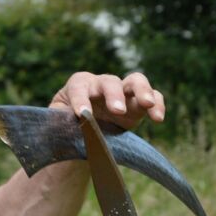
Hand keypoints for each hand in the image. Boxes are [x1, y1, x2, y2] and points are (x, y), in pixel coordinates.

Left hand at [49, 72, 164, 129]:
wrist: (79, 134)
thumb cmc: (64, 125)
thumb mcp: (57, 124)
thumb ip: (59, 123)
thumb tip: (64, 129)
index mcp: (78, 85)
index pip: (79, 88)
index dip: (80, 100)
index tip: (81, 114)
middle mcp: (101, 85)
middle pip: (109, 81)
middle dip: (113, 95)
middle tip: (116, 110)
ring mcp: (122, 93)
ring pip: (135, 81)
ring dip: (142, 91)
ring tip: (147, 105)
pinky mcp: (137, 105)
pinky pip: (153, 97)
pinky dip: (158, 104)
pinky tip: (158, 118)